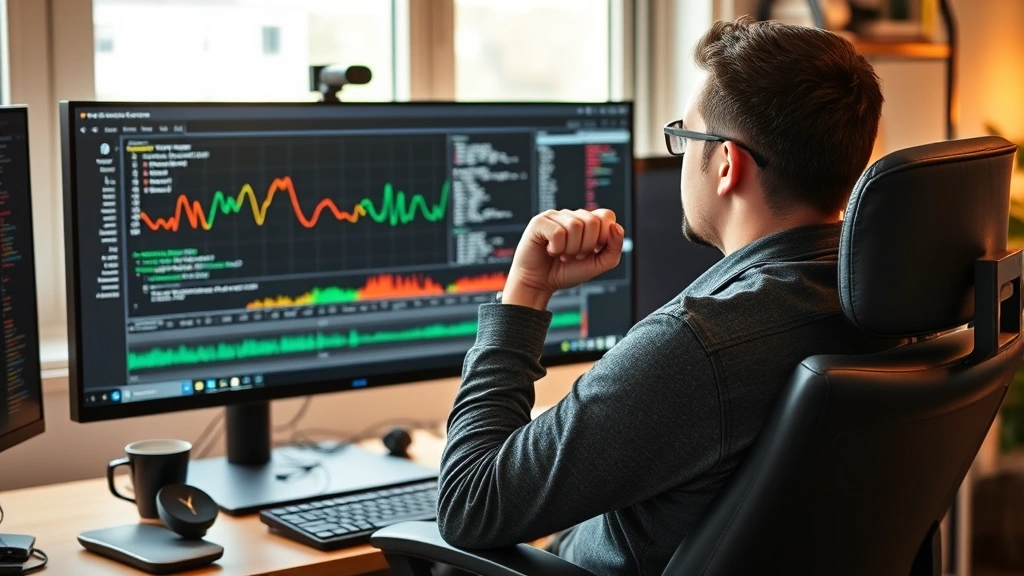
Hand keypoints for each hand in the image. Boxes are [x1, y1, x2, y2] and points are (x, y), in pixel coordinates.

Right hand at [502, 209, 624, 309]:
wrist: (540, 284)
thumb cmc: (567, 272)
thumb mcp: (598, 264)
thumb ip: (614, 247)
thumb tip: (616, 226)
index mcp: (587, 221)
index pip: (607, 215)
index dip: (603, 237)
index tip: (591, 251)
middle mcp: (572, 215)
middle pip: (593, 222)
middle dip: (586, 247)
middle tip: (574, 255)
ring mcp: (555, 216)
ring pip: (575, 226)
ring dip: (570, 249)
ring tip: (562, 254)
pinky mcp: (540, 222)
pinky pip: (558, 232)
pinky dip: (557, 249)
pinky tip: (550, 250)